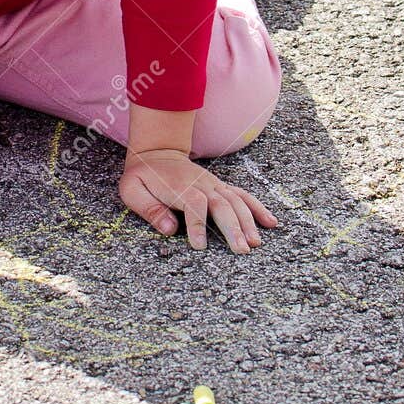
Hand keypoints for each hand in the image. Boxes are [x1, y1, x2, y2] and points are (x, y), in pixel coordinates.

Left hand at [119, 147, 278, 252]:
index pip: (194, 205)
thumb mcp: (132, 190)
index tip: (199, 246)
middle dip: (233, 227)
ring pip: (236, 201)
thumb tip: (169, 229)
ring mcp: (214, 185)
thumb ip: (149, 208)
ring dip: (248, 221)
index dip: (198, 224)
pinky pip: (243, 195)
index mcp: (179, 187)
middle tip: (241, 250)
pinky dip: (258, 208)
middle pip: (222, 204)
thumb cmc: (142, 176)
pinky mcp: (221, 187)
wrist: (157, 153)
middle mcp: (201, 185)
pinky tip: (271, 222)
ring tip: (255, 242)